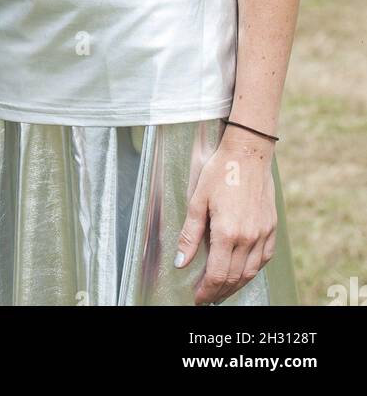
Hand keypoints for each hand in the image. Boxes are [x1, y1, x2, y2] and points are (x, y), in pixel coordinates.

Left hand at [174, 129, 276, 304]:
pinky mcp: (271, 228)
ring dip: (236, 285)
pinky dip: (252, 270)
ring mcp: (263, 233)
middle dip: (219, 291)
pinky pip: (264, 258)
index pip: (217, 274)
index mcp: (227, 232)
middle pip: (234, 277)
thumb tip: (180, 263)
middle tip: (207, 296)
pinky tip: (243, 271)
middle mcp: (248, 237)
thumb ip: (189, 235)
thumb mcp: (197, 201)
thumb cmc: (220, 172)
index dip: (206, 290)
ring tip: (222, 289)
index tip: (198, 297)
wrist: (248, 153)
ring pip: (250, 272)